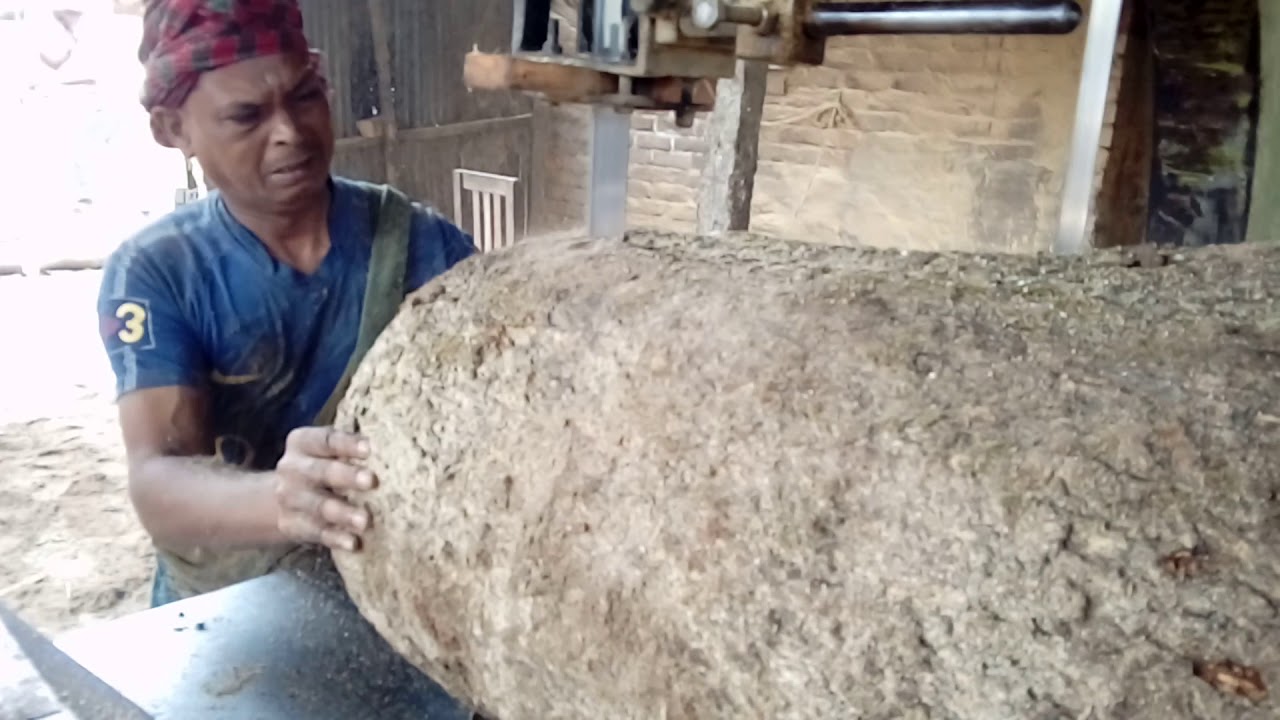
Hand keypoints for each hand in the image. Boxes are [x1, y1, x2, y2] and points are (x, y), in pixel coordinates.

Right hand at [275, 427, 377, 551]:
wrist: (283, 499)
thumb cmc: (324, 467)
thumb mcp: (329, 451)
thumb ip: (353, 448)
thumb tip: (396, 445)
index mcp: (303, 442)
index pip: (326, 440)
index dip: (347, 444)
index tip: (370, 449)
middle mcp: (292, 468)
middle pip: (321, 471)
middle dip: (347, 476)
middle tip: (371, 481)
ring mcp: (289, 499)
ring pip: (319, 506)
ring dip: (343, 513)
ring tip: (365, 521)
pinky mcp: (291, 525)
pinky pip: (315, 533)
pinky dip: (335, 538)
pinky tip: (353, 543)